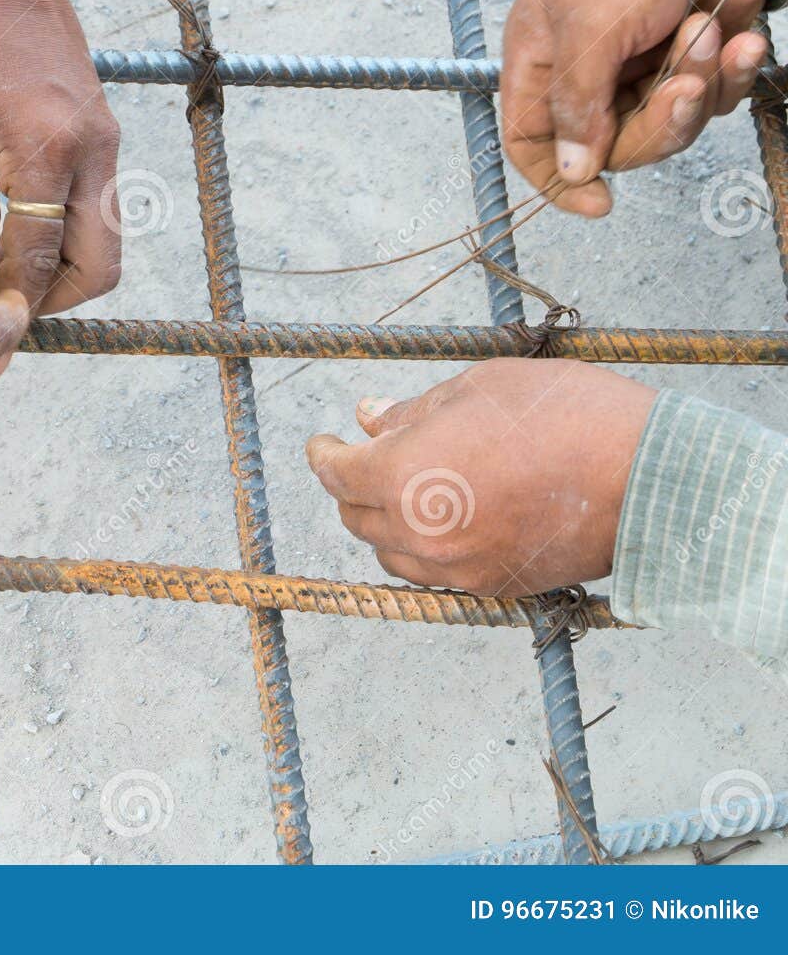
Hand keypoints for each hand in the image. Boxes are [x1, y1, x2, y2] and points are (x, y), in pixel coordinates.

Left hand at [0, 0, 120, 359]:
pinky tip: (17, 242)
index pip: (40, 259)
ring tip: (1, 280)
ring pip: (106, 244)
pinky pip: (96, 211)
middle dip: (53, 302)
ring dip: (62, 275)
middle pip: (99, 267)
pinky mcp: (105, 137)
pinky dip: (65, 240)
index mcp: (47, 150)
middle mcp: (93, 154)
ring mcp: (107, 145)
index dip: (13, 310)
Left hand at [305, 359, 657, 595]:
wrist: (651, 479)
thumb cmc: (566, 416)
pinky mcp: (494, 585)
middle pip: (357, 519)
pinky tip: (450, 516)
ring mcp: (458, 568)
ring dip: (387, 522)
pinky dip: (427, 546)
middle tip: (369, 457)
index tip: (323, 443)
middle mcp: (421, 533)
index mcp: (404, 478)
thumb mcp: (477, 389)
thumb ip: (413, 411)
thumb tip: (368, 417)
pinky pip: (436, 573)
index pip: (336, 476)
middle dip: (354, 487)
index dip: (322, 456)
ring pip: (392, 554)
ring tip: (409, 487)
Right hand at [501, 0, 770, 216]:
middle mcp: (588, 75)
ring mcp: (641, 69)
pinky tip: (738, 38)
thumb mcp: (589, 29)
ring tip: (707, 33)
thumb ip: (575, 104)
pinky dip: (731, 73)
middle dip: (658, 122)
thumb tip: (572, 170)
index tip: (600, 203)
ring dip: (699, 85)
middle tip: (684, 86)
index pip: (532, 144)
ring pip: (668, 126)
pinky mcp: (691, 60)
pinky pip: (712, 100)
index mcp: (541, 65)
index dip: (558, 182)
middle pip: (613, 146)